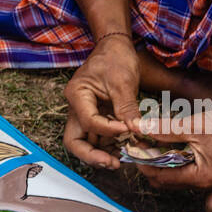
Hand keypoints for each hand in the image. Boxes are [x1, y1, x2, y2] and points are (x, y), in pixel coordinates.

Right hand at [62, 35, 140, 168]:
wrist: (115, 48)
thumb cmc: (116, 59)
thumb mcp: (124, 82)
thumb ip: (127, 108)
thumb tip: (136, 131)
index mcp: (77, 96)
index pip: (89, 121)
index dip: (108, 129)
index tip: (128, 129)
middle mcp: (76, 108)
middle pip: (75, 141)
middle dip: (92, 156)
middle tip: (112, 163)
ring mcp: (84, 114)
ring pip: (86, 143)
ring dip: (102, 153)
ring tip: (121, 160)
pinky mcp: (95, 118)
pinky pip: (98, 137)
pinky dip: (110, 145)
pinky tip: (124, 149)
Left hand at [136, 106, 211, 193]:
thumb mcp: (194, 126)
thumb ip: (164, 129)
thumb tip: (138, 127)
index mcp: (199, 177)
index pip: (159, 176)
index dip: (142, 162)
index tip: (132, 146)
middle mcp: (201, 183)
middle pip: (162, 180)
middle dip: (148, 163)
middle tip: (137, 144)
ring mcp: (204, 179)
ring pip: (170, 176)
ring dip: (158, 161)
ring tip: (148, 141)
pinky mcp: (207, 171)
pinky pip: (181, 170)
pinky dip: (170, 159)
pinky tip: (165, 143)